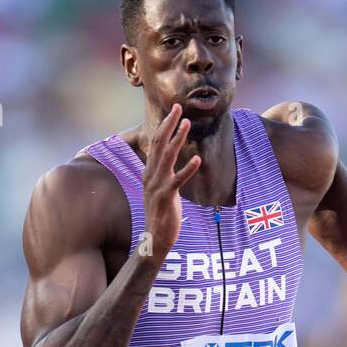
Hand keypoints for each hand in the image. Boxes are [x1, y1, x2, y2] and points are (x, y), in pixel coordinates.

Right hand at [142, 103, 200, 256]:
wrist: (154, 239)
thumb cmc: (160, 214)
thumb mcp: (158, 189)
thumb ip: (162, 173)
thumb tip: (166, 159)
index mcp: (149, 172)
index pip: (156, 143)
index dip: (165, 125)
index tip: (174, 110)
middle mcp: (151, 176)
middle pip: (159, 144)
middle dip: (169, 124)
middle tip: (178, 107)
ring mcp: (157, 187)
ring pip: (167, 157)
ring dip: (178, 139)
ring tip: (187, 124)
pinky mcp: (166, 199)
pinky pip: (178, 181)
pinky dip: (187, 170)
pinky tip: (197, 160)